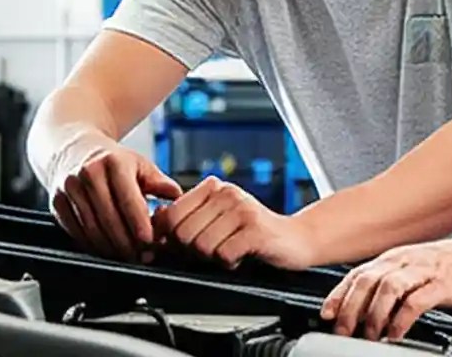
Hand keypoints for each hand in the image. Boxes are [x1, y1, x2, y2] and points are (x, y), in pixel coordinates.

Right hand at [50, 136, 182, 262]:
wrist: (72, 148)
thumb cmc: (112, 160)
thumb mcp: (139, 164)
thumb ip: (160, 183)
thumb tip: (178, 199)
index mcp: (113, 163)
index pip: (128, 201)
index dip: (140, 226)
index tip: (150, 243)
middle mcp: (88, 174)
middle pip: (109, 220)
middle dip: (128, 244)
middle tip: (143, 257)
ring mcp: (69, 189)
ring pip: (92, 230)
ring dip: (111, 249)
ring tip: (128, 256)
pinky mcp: (56, 203)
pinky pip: (76, 232)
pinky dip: (92, 245)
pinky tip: (107, 249)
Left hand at [153, 176, 317, 270]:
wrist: (297, 240)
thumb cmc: (252, 233)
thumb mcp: (217, 220)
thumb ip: (188, 219)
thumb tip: (154, 225)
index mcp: (213, 187)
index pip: (171, 214)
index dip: (171, 237)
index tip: (184, 246)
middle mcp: (227, 193)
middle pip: (182, 232)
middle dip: (193, 250)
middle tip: (213, 250)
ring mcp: (242, 209)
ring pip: (201, 246)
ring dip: (213, 258)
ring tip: (230, 250)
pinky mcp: (255, 230)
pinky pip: (223, 255)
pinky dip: (230, 262)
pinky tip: (242, 255)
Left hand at [320, 237, 451, 341]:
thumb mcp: (417, 269)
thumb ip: (393, 282)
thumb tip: (367, 306)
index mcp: (395, 257)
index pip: (357, 274)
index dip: (339, 295)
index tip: (327, 316)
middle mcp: (405, 260)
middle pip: (366, 281)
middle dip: (350, 309)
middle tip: (343, 332)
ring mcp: (424, 270)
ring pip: (386, 288)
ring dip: (373, 314)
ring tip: (369, 335)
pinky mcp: (443, 284)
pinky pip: (416, 301)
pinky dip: (401, 319)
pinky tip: (396, 334)